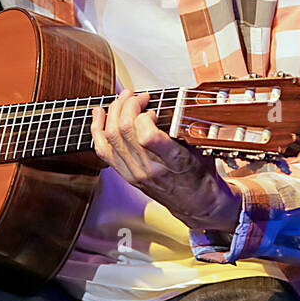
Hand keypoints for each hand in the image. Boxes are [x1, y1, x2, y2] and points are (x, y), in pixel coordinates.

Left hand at [90, 90, 239, 231]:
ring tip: (123, 100)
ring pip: (110, 136)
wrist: (196, 203)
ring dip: (114, 112)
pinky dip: (97, 129)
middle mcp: (149, 168)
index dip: (145, 116)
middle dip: (127, 105)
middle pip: (124, 130)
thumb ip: (186, 127)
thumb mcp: (202, 148)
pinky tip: (99, 114)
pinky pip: (103, 150)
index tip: (153, 108)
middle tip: (138, 97)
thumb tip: (172, 102)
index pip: (147, 136)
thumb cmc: (201, 175)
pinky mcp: (126, 175)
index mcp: (172, 161)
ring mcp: (134, 173)